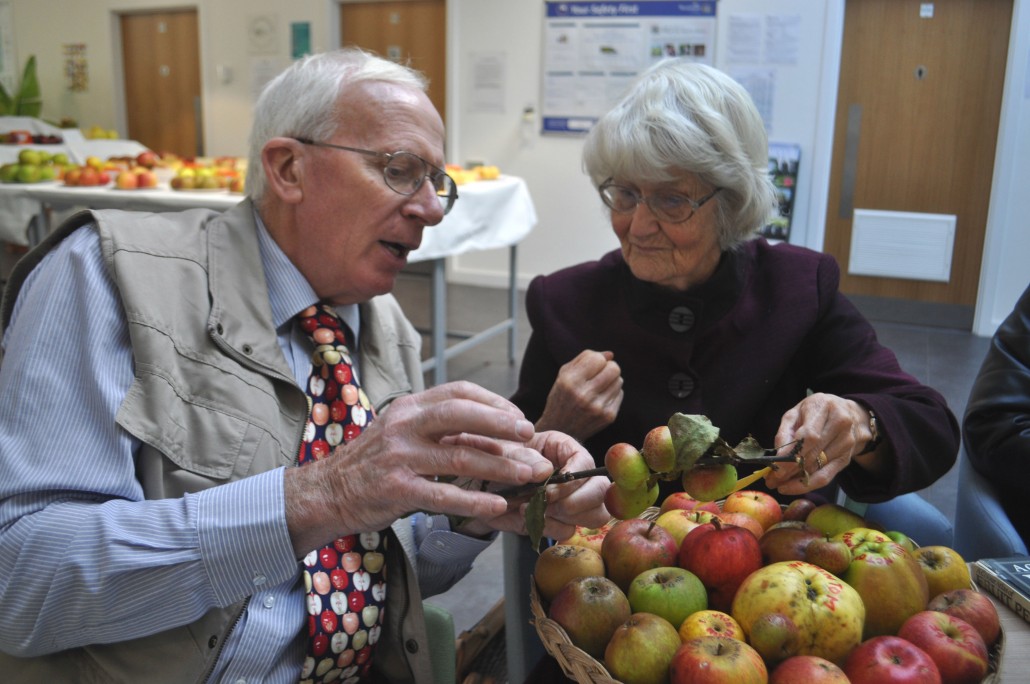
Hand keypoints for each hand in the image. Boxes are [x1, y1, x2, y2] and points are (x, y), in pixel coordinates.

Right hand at [284, 381, 548, 555]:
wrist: (327, 492)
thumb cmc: (373, 462)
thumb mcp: (401, 431)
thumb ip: (438, 426)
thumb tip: (491, 426)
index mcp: (409, 406)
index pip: (458, 392)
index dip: (493, 402)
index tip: (518, 417)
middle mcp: (403, 426)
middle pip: (460, 415)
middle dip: (501, 424)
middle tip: (530, 435)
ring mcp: (399, 458)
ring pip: (459, 457)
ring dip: (499, 467)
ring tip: (526, 475)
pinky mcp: (396, 490)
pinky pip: (443, 496)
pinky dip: (473, 501)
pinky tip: (496, 506)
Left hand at [455, 430, 610, 539]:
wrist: (478, 485)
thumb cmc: (494, 459)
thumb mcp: (503, 450)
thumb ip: (524, 457)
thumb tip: (546, 471)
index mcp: (566, 449)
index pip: (587, 464)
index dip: (572, 480)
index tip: (549, 490)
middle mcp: (575, 475)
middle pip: (601, 492)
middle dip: (576, 503)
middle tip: (548, 504)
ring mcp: (572, 500)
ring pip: (594, 516)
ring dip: (564, 517)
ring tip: (536, 510)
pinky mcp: (560, 520)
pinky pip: (568, 531)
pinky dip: (548, 528)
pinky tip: (528, 517)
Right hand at [535, 350, 622, 439]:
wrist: (560, 430)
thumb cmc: (562, 397)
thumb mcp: (564, 375)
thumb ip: (584, 358)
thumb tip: (610, 354)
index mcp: (570, 381)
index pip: (597, 359)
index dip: (597, 359)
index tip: (592, 366)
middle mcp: (584, 395)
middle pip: (614, 368)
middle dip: (609, 367)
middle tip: (601, 374)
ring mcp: (598, 407)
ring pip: (619, 380)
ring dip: (611, 380)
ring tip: (599, 387)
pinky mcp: (608, 417)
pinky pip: (620, 394)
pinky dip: (613, 393)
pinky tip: (601, 398)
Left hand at [763, 393, 883, 494]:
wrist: (850, 414)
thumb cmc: (816, 412)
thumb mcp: (796, 413)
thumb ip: (784, 431)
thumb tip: (777, 455)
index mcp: (823, 407)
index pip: (808, 436)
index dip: (791, 454)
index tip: (776, 468)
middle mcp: (839, 423)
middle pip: (813, 453)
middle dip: (789, 470)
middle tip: (771, 480)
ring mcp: (847, 442)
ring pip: (817, 467)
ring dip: (796, 478)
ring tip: (779, 483)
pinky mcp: (847, 458)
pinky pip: (827, 476)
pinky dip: (808, 484)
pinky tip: (794, 487)